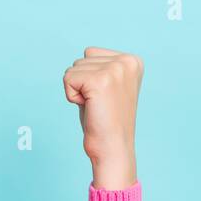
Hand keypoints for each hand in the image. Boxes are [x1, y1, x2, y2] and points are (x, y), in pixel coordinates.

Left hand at [63, 46, 142, 189]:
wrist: (113, 148)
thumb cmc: (106, 121)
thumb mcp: (109, 87)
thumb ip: (101, 67)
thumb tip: (88, 52)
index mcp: (133, 61)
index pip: (91, 53)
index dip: (89, 78)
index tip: (105, 97)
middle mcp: (127, 61)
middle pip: (82, 60)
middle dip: (82, 84)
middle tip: (99, 105)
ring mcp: (115, 69)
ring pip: (73, 69)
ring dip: (77, 90)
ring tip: (95, 107)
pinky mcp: (100, 80)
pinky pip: (67, 79)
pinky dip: (71, 96)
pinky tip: (89, 108)